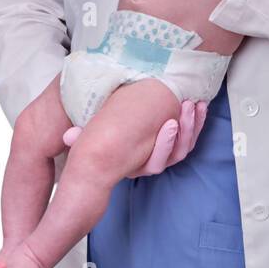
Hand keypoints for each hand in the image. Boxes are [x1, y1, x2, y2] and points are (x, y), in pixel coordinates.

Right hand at [61, 99, 208, 175]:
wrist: (113, 124)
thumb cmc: (103, 130)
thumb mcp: (90, 134)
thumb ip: (80, 136)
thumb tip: (67, 135)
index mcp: (135, 163)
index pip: (153, 164)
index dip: (163, 146)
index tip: (169, 123)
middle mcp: (152, 161)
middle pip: (175, 155)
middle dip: (184, 131)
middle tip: (186, 106)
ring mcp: (166, 152)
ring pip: (185, 146)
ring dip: (193, 125)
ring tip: (194, 104)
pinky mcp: (177, 141)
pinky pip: (191, 137)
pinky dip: (197, 122)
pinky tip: (200, 106)